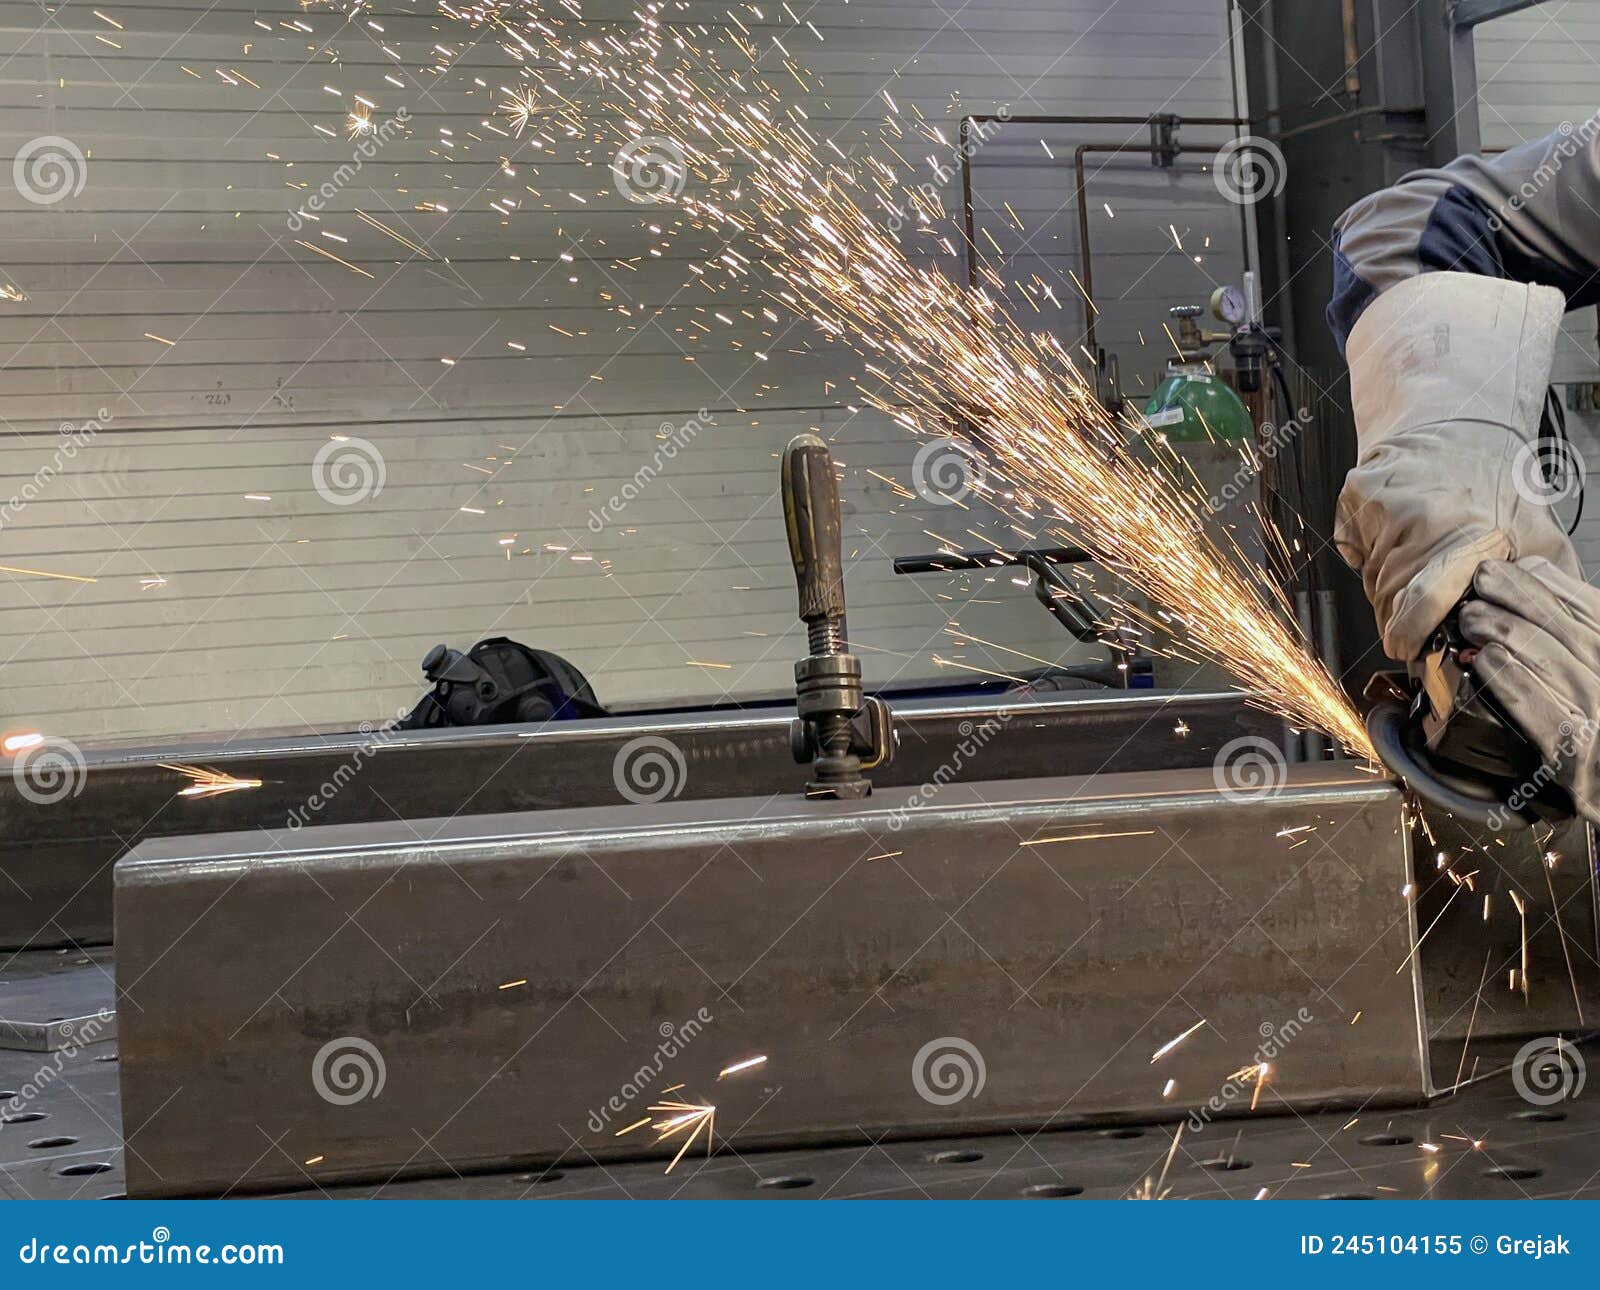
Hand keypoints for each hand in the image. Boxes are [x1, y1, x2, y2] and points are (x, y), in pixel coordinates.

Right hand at [1335, 272, 1577, 659]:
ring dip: (1389, 587)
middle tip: (1421, 613)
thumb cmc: (1496, 479)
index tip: (1412, 648)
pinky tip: (1396, 538)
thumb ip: (1540, 590)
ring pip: (1369, 578)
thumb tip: (1532, 643)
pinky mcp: (1352, 496)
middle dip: (1403, 615)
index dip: (1411, 635)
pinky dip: (1367, 555)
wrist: (1459, 422)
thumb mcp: (1537, 535)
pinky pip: (1351, 550)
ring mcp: (1376, 507)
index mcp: (1459, 535)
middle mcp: (1412, 520)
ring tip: (1417, 569)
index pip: (1418, 607)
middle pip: (1389, 599)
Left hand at [1459, 557, 1599, 824]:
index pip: (1576, 599)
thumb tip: (1529, 573)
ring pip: (1539, 653)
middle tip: (1471, 594)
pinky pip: (1535, 704)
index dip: (1527, 581)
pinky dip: (1506, 678)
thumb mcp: (1595, 658)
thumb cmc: (1599, 712)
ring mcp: (1597, 710)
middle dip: (1506, 598)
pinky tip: (1484, 663)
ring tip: (1468, 622)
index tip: (1492, 575)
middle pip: (1554, 620)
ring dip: (1496, 630)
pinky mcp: (1574, 749)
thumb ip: (1573, 618)